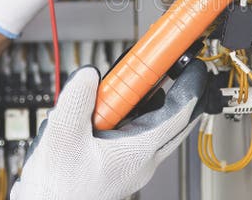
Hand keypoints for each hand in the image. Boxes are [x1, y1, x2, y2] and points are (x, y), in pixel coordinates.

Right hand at [10, 60, 206, 199]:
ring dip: (150, 100)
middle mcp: (143, 159)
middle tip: (176, 66)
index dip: (190, 87)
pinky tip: (114, 104)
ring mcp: (133, 163)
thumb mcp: (63, 134)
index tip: (194, 66)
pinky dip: (132, 113)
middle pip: (173, 119)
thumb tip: (91, 75)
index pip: (179, 115)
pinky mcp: (121, 163)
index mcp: (140, 152)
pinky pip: (136, 132)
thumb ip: (78, 99)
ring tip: (140, 78)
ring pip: (154, 125)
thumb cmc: (58, 187)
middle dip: (176, 89)